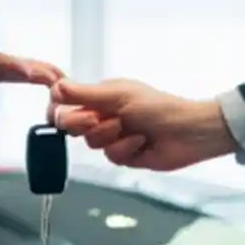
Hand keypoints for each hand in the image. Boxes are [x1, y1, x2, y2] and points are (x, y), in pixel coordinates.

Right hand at [49, 79, 236, 170]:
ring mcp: (113, 136)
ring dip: (113, 137)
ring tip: (133, 130)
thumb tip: (56, 87)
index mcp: (100, 97)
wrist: (187, 132)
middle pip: (73, 127)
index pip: (67, 105)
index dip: (62, 111)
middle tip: (105, 119)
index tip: (62, 112)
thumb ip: (85, 94)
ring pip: (92, 144)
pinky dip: (126, 149)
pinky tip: (142, 143)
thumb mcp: (118, 95)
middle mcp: (104, 116)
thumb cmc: (158, 107)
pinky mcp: (124, 155)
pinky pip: (111, 157)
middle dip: (88, 124)